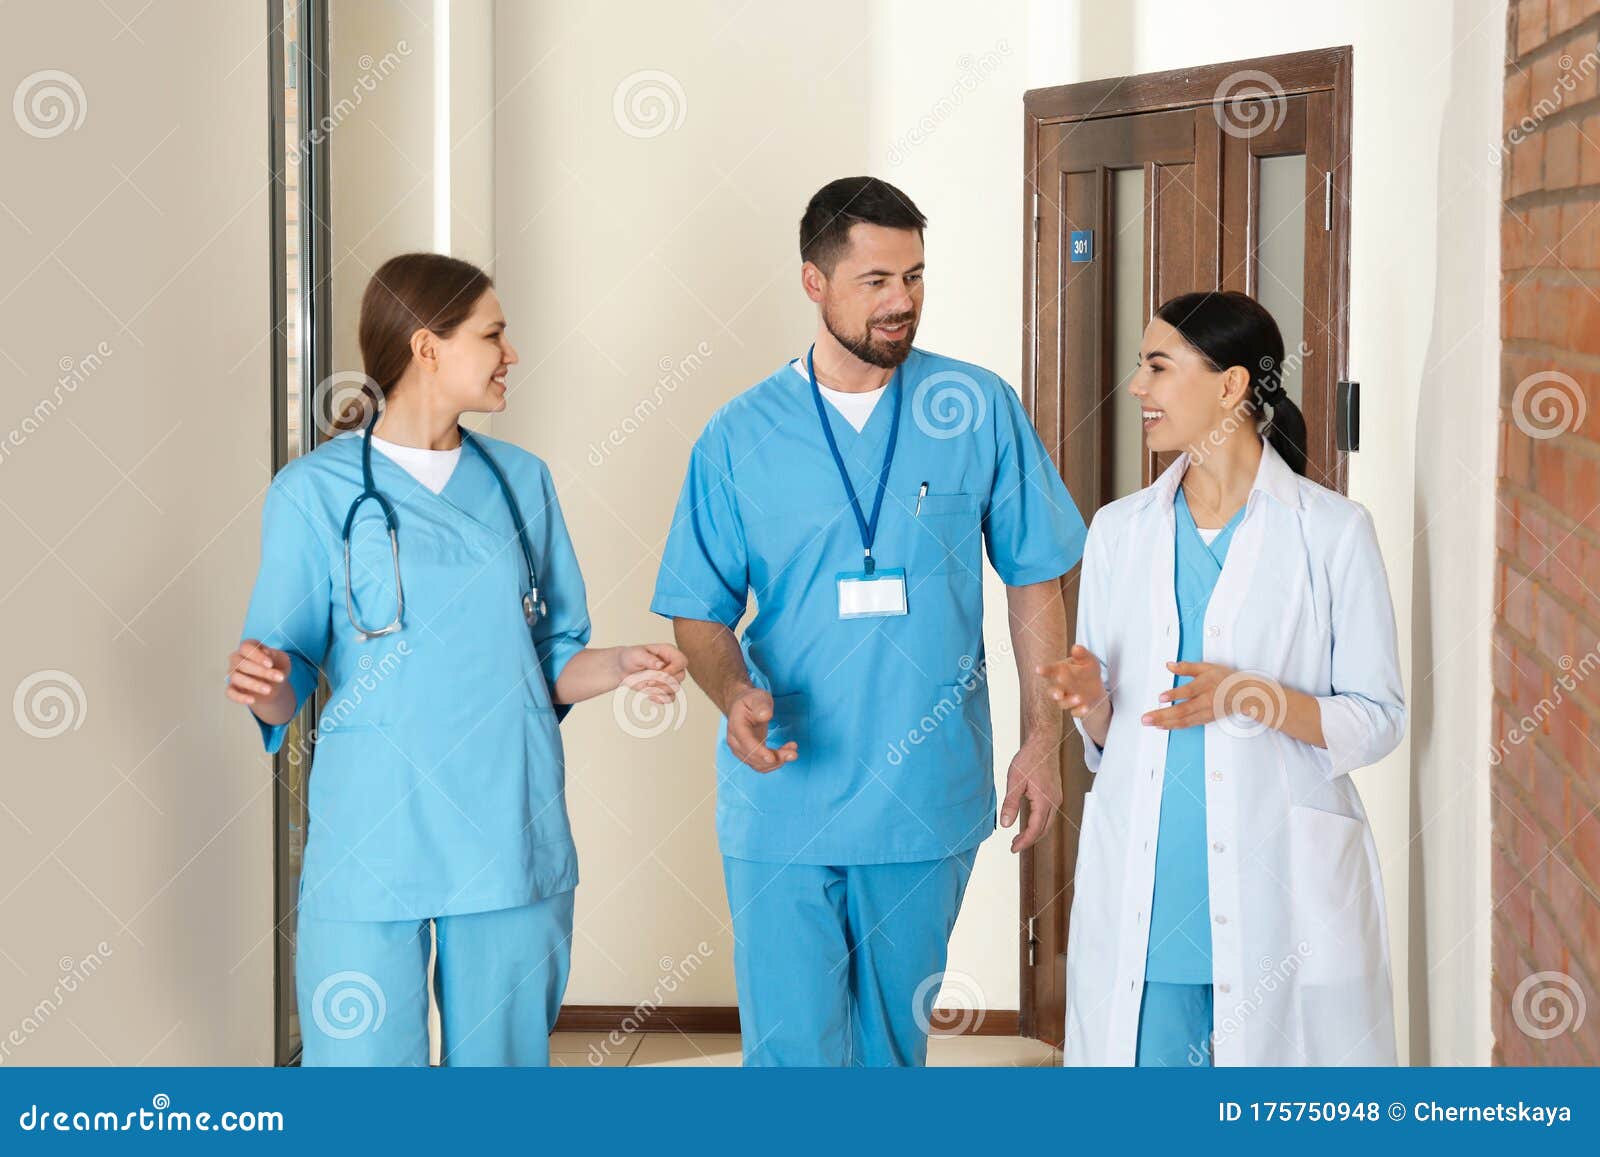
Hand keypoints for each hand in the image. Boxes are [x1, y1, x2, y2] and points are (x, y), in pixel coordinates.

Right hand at [224, 640, 294, 724]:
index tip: (270, 664)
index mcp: (248, 648)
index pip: (246, 647)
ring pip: (236, 677)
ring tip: (269, 690)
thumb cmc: (277, 667)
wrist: (275, 685)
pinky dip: (240, 697)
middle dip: (260, 671)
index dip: (257, 655)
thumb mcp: (282, 659)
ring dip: (253, 684)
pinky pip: (230, 693)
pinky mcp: (232, 689)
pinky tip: (252, 700)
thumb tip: (267, 653)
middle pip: (241, 663)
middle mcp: (237, 659)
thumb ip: (276, 655)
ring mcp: (233, 674)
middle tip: (278, 678)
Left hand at [616, 643, 686, 703]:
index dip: (673, 670)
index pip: (681, 661)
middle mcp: (672, 664)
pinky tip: (650, 696)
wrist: (622, 668)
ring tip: (646, 686)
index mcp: (669, 652)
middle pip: (681, 676)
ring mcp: (670, 677)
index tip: (658, 674)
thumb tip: (661, 665)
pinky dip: (661, 699)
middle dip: (664, 681)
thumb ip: (649, 659)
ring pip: (676, 688)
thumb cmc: (630, 657)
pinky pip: (670, 698)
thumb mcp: (636, 655)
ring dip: (660, 690)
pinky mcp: (665, 688)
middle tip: (648, 681)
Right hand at [726, 686, 797, 773]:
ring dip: (777, 762)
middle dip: (774, 758)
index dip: (759, 752)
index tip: (772, 758)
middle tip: (793, 753)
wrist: (742, 707)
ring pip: (758, 765)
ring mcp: (741, 751)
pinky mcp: (749, 756)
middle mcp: (735, 742)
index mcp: (736, 726)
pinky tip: (786, 752)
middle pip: (753, 757)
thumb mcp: (757, 697)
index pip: (746, 742)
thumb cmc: (750, 701)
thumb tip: (765, 715)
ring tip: (792, 752)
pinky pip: (762, 765)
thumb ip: (761, 706)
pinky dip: (775, 763)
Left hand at [1000, 735, 1062, 852]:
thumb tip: (1005, 824)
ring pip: (1048, 822)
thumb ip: (1010, 804)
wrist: (1044, 743)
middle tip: (1015, 845)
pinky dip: (1040, 822)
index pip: (1035, 830)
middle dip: (1030, 840)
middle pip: (1044, 830)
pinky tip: (1030, 820)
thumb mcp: (1014, 782)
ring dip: (1036, 832)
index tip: (1013, 849)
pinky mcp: (1056, 793)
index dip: (1024, 842)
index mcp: (1044, 802)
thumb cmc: (1029, 759)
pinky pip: (1050, 814)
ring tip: (1021, 836)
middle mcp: (1054, 802)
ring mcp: (1057, 797)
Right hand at [1038, 645, 1109, 717]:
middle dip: (1055, 691)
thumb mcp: (1088, 660)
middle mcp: (1060, 687)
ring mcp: (1067, 698)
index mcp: (1060, 671)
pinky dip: (1080, 711)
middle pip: (1053, 690)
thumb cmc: (1088, 670)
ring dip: (1069, 701)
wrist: (1096, 688)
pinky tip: (1086, 707)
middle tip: (1058, 690)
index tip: (1038, 669)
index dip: (1044, 670)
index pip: (1050, 671)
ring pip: (1062, 703)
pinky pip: (1075, 712)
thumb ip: (1082, 654)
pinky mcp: (1076, 709)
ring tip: (1079, 698)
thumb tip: (1076, 647)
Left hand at [1141, 661, 1275, 729]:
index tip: (1160, 697)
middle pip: (1183, 710)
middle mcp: (1206, 701)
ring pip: (1184, 720)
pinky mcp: (1206, 719)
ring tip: (1149, 723)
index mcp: (1206, 685)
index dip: (1174, 694)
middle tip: (1146, 718)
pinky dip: (1174, 726)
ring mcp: (1206, 712)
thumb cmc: (1224, 679)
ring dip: (1165, 723)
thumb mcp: (1207, 668)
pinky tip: (1161, 726)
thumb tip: (1169, 665)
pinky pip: (1188, 724)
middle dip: (1162, 715)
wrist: (1244, 694)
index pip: (1189, 691)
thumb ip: (1187, 667)